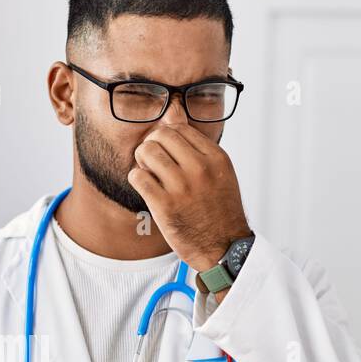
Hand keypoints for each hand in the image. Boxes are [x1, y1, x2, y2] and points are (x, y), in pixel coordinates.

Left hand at [127, 123, 250, 272]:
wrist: (224, 248)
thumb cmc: (219, 210)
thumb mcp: (219, 173)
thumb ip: (197, 146)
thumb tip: (173, 113)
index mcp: (215, 158)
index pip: (179, 128)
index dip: (165, 138)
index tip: (166, 153)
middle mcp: (200, 168)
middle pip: (160, 135)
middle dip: (151, 146)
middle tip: (152, 163)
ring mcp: (182, 187)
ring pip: (146, 152)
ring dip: (141, 162)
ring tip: (149, 175)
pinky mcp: (165, 205)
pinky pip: (137, 177)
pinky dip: (136, 179)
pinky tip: (145, 188)